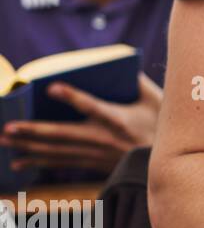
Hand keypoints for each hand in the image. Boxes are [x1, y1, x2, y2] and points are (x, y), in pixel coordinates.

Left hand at [0, 72, 162, 172]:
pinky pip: (59, 163)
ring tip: (4, 141)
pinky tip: (17, 163)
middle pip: (62, 134)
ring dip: (27, 146)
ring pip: (56, 151)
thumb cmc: (159, 126)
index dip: (72, 96)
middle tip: (8, 127)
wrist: (164, 163)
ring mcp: (94, 153)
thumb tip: (122, 64)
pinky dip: (37, 163)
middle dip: (33, 131)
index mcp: (118, 120)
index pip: (92, 106)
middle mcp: (102, 138)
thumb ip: (138, 82)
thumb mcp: (155, 101)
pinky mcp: (90, 163)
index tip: (51, 88)